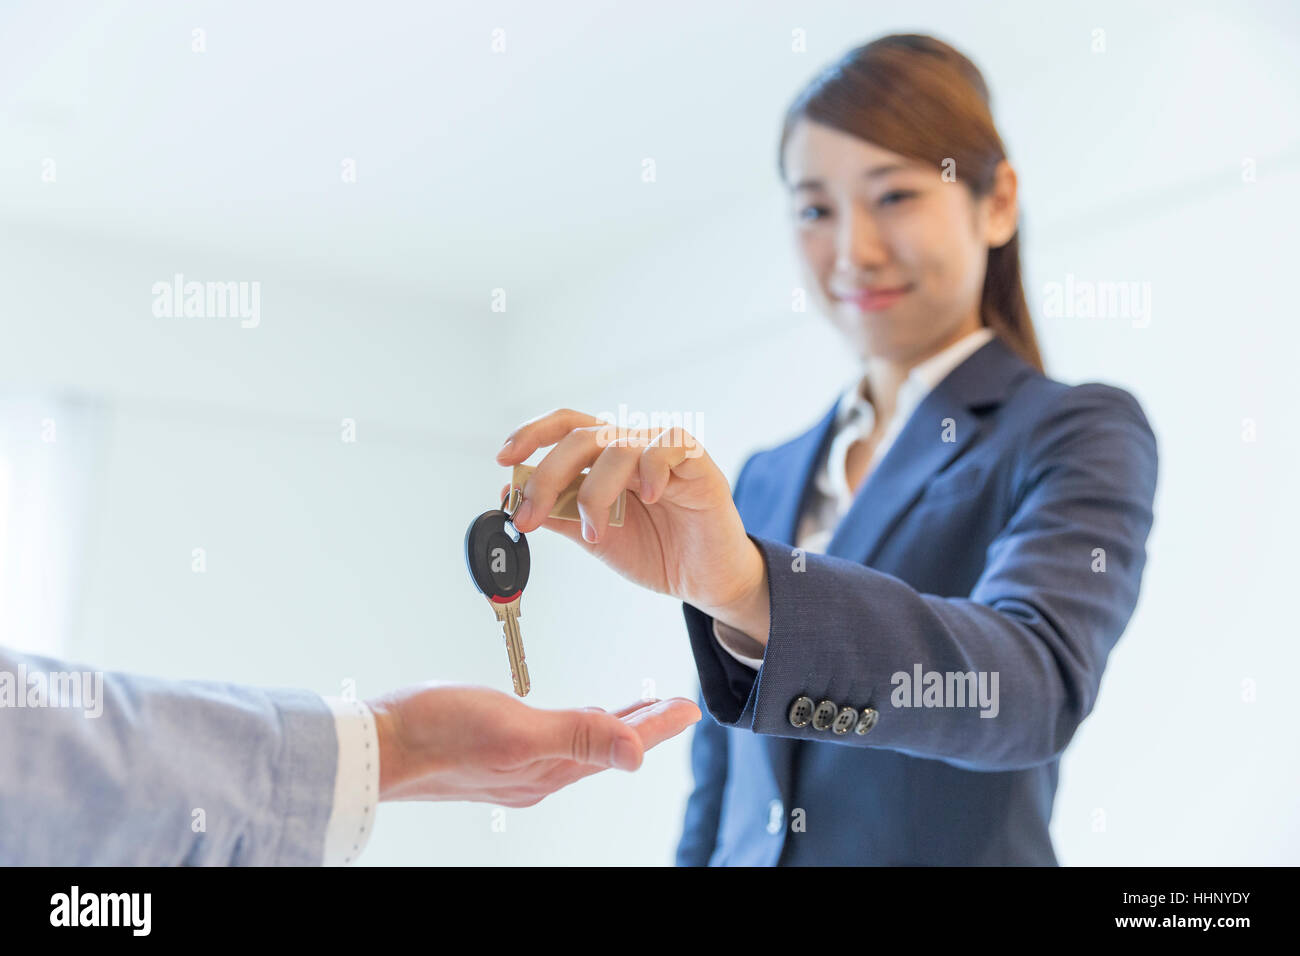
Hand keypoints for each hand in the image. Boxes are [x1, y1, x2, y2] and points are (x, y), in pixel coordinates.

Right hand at [366, 682, 700, 805]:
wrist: (372, 746)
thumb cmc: (435, 733)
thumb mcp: (515, 731)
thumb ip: (577, 737)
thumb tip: (637, 755)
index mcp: (548, 769)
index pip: (619, 744)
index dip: (656, 724)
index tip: (690, 708)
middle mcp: (536, 774)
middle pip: (604, 744)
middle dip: (642, 725)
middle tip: (674, 707)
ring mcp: (513, 766)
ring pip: (580, 743)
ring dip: (611, 724)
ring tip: (636, 710)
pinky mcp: (491, 754)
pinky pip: (551, 740)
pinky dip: (574, 724)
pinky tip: (569, 718)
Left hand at [495, 408, 770, 639]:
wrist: (705, 580)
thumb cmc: (656, 550)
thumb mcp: (595, 537)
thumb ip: (558, 514)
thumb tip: (510, 496)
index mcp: (604, 457)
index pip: (563, 427)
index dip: (531, 434)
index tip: (503, 460)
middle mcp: (630, 445)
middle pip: (580, 436)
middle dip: (548, 476)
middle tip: (531, 516)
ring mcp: (662, 451)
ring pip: (617, 446)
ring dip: (595, 492)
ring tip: (595, 533)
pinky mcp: (696, 462)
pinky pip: (669, 447)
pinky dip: (651, 470)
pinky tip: (648, 496)